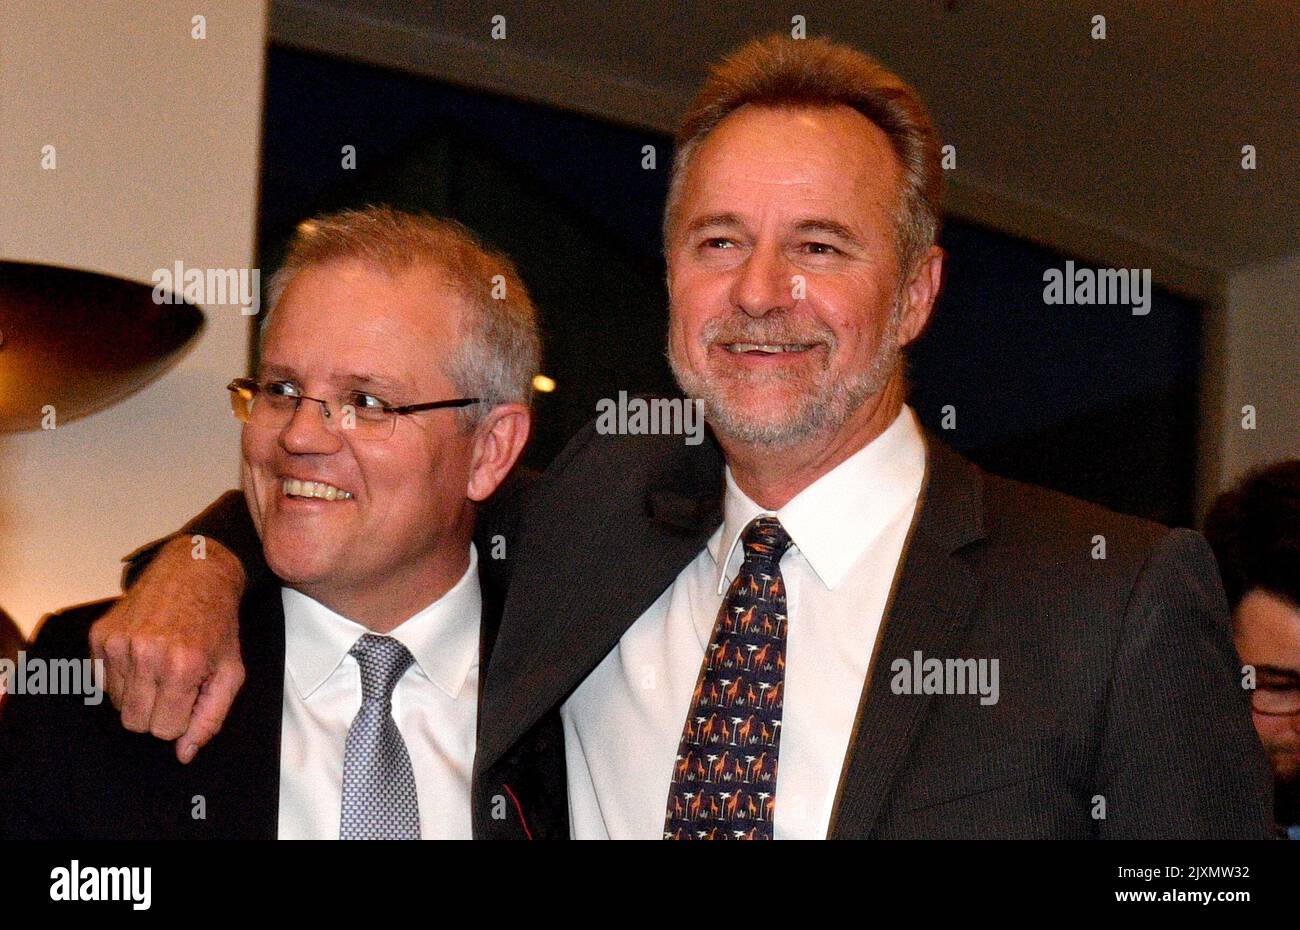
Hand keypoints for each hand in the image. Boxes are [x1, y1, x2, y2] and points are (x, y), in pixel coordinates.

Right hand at [89, 536, 246, 763]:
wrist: (195, 573)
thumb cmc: (216, 624)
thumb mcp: (231, 671)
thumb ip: (211, 717)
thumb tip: (184, 754)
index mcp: (182, 667)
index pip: (164, 730)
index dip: (180, 718)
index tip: (190, 695)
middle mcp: (146, 655)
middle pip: (135, 723)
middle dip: (157, 711)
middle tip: (175, 684)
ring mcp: (118, 643)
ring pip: (117, 705)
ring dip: (139, 693)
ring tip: (161, 664)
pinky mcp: (99, 635)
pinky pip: (102, 682)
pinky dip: (121, 676)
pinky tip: (143, 653)